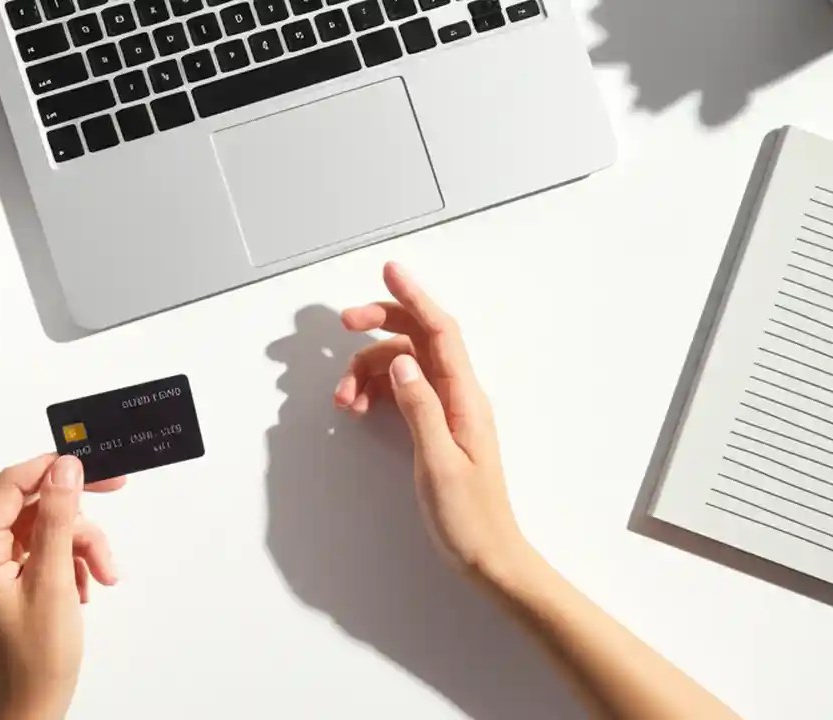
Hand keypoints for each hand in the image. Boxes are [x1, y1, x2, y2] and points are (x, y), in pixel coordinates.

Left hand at [0, 455, 123, 719]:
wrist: (33, 702)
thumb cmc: (35, 657)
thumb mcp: (53, 580)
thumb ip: (58, 518)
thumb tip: (64, 470)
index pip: (12, 485)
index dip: (52, 468)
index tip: (89, 464)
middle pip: (35, 504)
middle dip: (77, 515)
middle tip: (113, 490)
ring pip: (49, 527)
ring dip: (82, 544)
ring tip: (102, 574)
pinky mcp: (11, 577)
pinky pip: (48, 548)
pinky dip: (73, 561)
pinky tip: (84, 586)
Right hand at [336, 262, 529, 580]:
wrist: (490, 556)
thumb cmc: (468, 518)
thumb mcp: (438, 463)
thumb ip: (419, 409)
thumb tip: (401, 360)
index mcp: (465, 398)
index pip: (439, 332)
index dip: (414, 296)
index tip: (390, 271)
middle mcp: (459, 396)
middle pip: (419, 338)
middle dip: (382, 323)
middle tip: (344, 324)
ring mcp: (448, 410)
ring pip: (404, 365)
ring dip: (369, 370)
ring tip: (343, 399)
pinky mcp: (437, 427)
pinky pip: (404, 390)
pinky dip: (378, 390)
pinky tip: (358, 407)